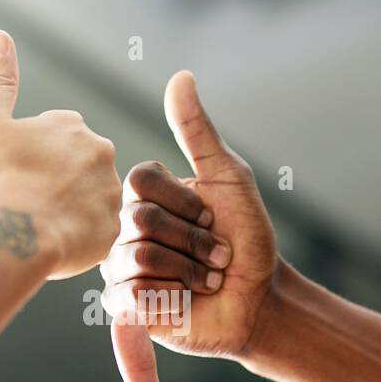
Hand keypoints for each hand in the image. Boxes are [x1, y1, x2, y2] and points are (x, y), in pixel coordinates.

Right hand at [0, 29, 120, 279]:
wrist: (14, 234)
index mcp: (72, 126)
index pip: (57, 135)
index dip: (32, 156)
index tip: (15, 173)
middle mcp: (101, 154)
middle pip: (77, 168)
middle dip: (57, 181)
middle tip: (27, 202)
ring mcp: (109, 194)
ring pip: (88, 201)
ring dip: (70, 210)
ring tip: (39, 227)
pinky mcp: (111, 232)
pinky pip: (94, 235)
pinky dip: (76, 239)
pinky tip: (52, 244)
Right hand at [101, 71, 279, 358]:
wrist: (259, 299)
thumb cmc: (247, 239)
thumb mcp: (229, 178)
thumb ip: (198, 132)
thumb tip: (180, 76)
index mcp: (145, 195)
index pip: (141, 180)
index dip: (185, 201)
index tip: (212, 216)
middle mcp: (126, 227)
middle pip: (141, 219)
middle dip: (193, 240)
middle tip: (217, 255)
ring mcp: (121, 266)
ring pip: (139, 257)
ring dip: (188, 270)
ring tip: (206, 278)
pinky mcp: (123, 305)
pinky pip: (131, 293)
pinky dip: (170, 297)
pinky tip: (184, 301)